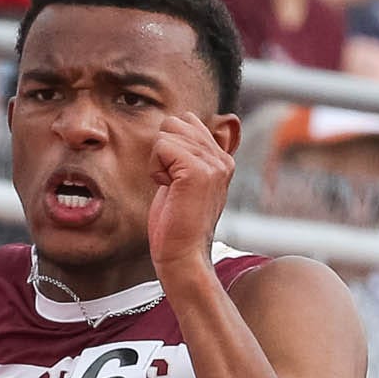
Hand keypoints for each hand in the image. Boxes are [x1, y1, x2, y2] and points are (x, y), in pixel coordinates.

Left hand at [149, 111, 233, 272]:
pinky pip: (161, 146)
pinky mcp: (197, 170)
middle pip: (175, 122)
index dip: (170, 147)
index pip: (188, 121)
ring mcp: (212, 164)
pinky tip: (168, 189)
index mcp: (222, 159)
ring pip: (167, 132)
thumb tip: (179, 122)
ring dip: (159, 161)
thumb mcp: (187, 182)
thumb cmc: (178, 225)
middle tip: (172, 184)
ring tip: (171, 188)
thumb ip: (189, 153)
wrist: (183, 255)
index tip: (176, 179)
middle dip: (163, 151)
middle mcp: (221, 158)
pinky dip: (156, 168)